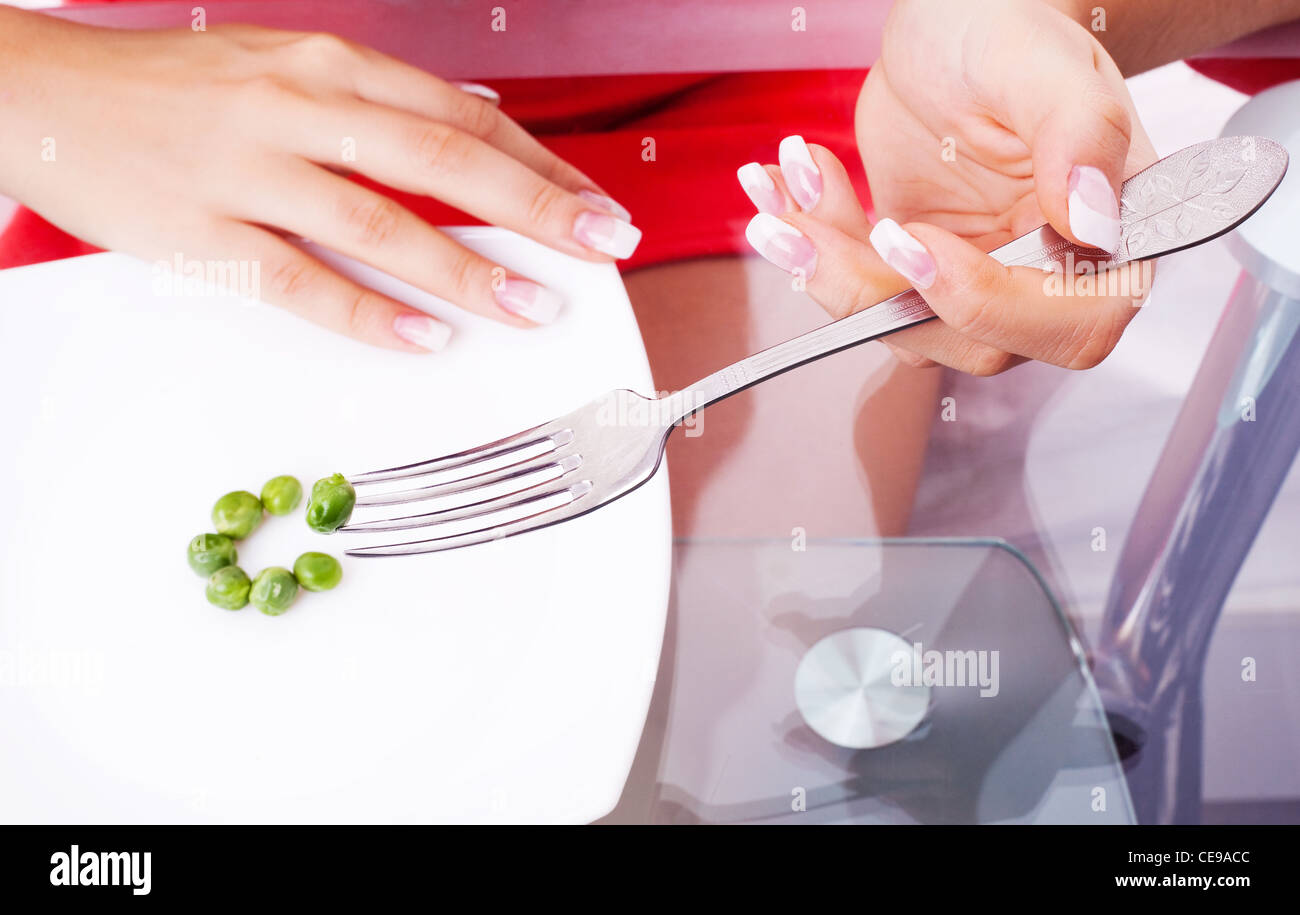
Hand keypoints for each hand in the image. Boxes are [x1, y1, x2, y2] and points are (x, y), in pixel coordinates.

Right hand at [0, 11, 639, 350]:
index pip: (460, 115)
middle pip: (439, 158)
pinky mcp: (202, 233)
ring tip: (527, 308)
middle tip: (599, 248)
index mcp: (328, 65)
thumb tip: (472, 132)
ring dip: (463, 269)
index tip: (594, 208)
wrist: (45, 96)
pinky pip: (298, 280)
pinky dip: (367, 312)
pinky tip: (422, 338)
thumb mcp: (287, 71)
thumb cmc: (180, 91)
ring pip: (377, 220)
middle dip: (533, 207)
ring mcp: (248, 169)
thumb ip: (376, 106)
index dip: (539, 165)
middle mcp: (296, 105)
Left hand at [737, 0, 1157, 374]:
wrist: (956, 18)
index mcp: (1108, 242)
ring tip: (778, 193)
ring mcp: (975, 280)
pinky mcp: (915, 270)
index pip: (1067, 325)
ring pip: (898, 326)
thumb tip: (1093, 219)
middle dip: (872, 289)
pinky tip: (777, 186)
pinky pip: (859, 291)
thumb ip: (1081, 134)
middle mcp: (1045, 278)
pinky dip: (808, 247)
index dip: (982, 301)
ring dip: (825, 270)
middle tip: (806, 224)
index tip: (912, 239)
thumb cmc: (1013, 29)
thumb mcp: (1045, 66)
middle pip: (966, 341)